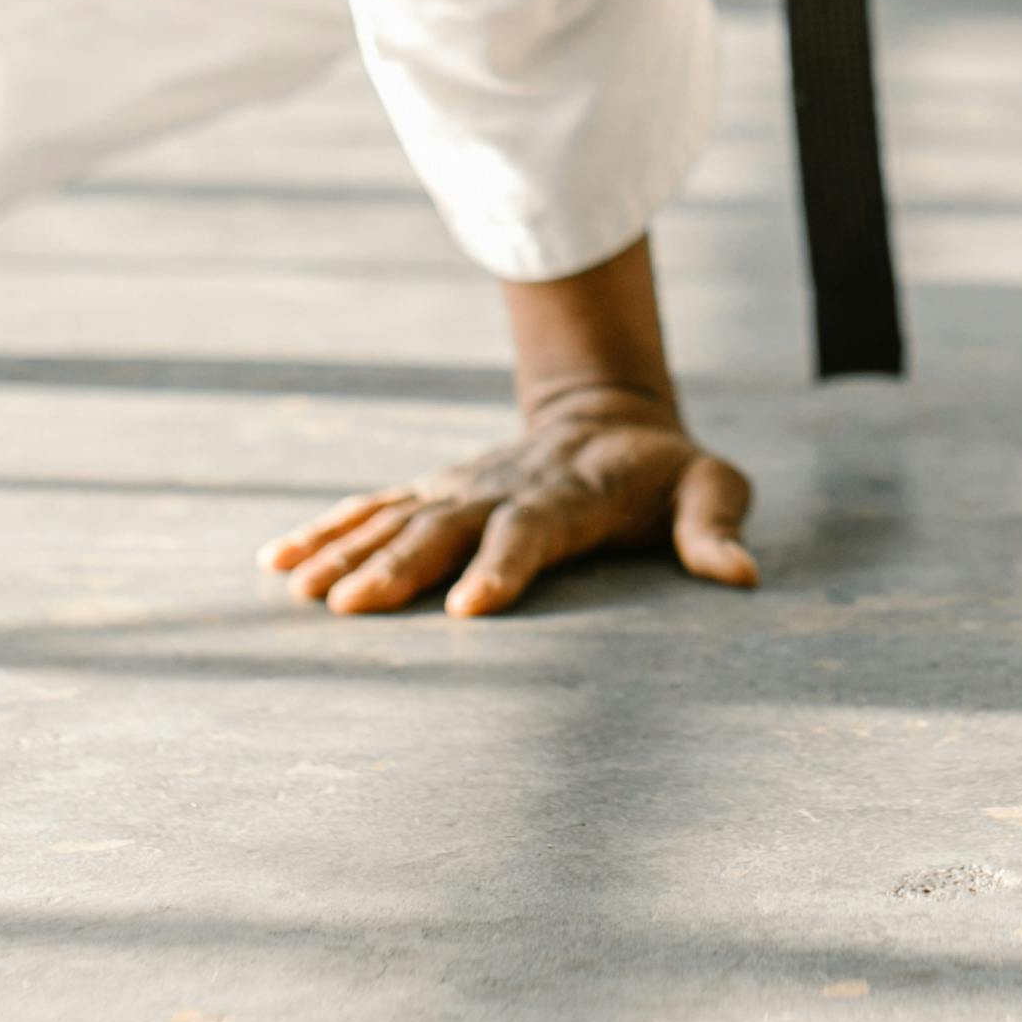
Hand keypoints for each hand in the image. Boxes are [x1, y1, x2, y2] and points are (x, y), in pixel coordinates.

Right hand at [267, 383, 757, 617]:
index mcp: (568, 497)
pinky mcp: (436, 490)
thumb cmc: (666, 472)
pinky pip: (374, 507)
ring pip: (397, 517)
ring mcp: (462, 488)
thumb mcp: (709, 486)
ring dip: (347, 551)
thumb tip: (743, 577)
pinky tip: (278, 562)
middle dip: (397, 566)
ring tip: (298, 590)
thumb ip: (716, 528)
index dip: (500, 567)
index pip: (530, 532)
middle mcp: (503, 490)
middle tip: (348, 608)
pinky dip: (327, 530)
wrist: (608, 413)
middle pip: (445, 528)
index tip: (464, 608)